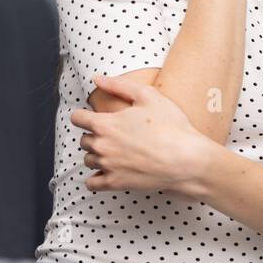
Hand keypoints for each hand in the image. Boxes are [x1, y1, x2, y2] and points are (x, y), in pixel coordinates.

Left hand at [72, 74, 208, 193]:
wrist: (185, 159)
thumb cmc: (170, 126)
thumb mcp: (148, 96)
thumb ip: (119, 85)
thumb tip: (97, 78)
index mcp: (106, 124)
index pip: (77, 118)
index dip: (83, 115)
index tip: (91, 117)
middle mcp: (101, 146)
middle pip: (84, 140)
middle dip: (95, 135)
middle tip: (114, 133)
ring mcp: (107, 166)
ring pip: (89, 160)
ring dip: (97, 155)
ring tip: (116, 151)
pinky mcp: (115, 183)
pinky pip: (92, 183)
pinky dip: (97, 178)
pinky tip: (109, 170)